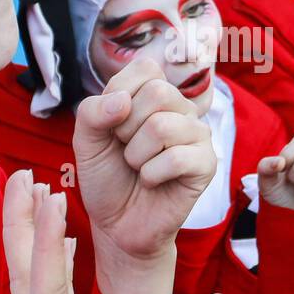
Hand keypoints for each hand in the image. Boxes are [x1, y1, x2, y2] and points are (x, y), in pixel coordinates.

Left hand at [73, 58, 216, 259]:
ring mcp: (198, 135)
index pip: (146, 69)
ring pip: (163, 126)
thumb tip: (122, 101)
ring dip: (136, 156)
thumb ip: (92, 112)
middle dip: (127, 128)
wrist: (117, 224)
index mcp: (155, 94)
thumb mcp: (86, 140)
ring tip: (138, 168)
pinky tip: (152, 182)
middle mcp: (181, 109)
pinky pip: (177, 158)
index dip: (119, 95)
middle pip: (158, 92)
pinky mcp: (207, 164)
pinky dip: (151, 175)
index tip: (114, 125)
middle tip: (126, 150)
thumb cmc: (106, 178)